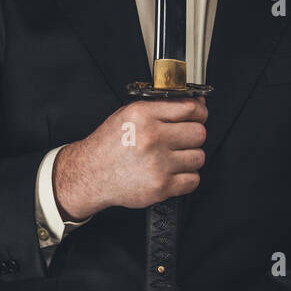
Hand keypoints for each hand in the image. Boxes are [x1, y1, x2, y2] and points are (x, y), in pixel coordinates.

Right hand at [53, 97, 207, 220]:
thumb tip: (198, 103)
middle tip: (182, 139)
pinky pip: (193, 180)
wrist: (91, 174)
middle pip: (199, 133)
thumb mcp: (129, 114)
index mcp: (143, 115)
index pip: (190, 108)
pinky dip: (186, 177)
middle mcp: (151, 137)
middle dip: (193, 136)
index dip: (200, 112)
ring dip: (190, 158)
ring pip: (199, 157)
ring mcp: (157, 163)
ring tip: (173, 157)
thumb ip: (161, 107)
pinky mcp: (161, 186)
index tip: (199, 115)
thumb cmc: (110, 144)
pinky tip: (172, 172)